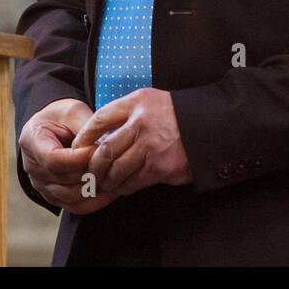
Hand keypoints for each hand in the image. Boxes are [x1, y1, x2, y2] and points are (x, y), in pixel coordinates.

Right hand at [18, 98, 115, 214]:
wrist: (54, 127)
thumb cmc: (64, 116)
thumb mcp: (73, 110)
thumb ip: (85, 126)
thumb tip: (102, 147)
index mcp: (32, 140)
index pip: (53, 159)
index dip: (78, 159)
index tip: (98, 150)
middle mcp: (32, 166)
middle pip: (64, 180)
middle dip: (91, 172)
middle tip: (113, 164)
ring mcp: (41, 184)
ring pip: (70, 196)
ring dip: (95, 188)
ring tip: (115, 177)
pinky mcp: (53, 196)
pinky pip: (74, 207)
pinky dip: (94, 202)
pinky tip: (111, 192)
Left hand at [72, 88, 194, 196]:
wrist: (210, 126)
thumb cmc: (176, 114)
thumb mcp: (150, 100)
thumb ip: (126, 113)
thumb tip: (99, 135)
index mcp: (137, 103)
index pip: (100, 119)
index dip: (85, 136)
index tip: (78, 147)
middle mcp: (142, 123)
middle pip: (105, 150)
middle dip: (94, 166)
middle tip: (90, 173)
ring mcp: (152, 146)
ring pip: (117, 169)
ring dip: (108, 180)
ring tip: (105, 182)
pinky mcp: (162, 167)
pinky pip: (134, 182)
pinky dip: (124, 187)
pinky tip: (122, 187)